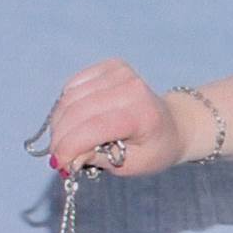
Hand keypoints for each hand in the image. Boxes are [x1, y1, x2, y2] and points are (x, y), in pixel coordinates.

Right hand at [37, 59, 187, 177]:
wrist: (174, 124)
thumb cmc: (154, 149)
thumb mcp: (131, 166)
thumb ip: (98, 159)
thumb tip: (66, 157)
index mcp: (141, 114)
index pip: (92, 128)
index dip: (68, 147)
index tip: (59, 165)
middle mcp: (130, 87)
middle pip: (76, 111)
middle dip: (60, 137)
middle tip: (58, 158)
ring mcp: (119, 72)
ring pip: (70, 98)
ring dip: (60, 123)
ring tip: (65, 141)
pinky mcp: (109, 66)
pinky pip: (73, 86)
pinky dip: (66, 106)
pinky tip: (75, 121)